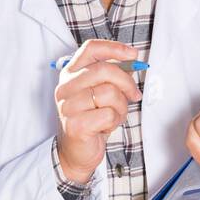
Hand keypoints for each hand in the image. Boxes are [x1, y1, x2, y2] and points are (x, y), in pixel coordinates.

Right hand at [54, 39, 142, 182]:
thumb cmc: (92, 120)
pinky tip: (106, 126)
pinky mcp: (75, 125)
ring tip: (115, 114)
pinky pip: (108, 114)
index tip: (133, 54)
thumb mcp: (102, 93)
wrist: (76, 152)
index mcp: (71, 74)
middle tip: (134, 95)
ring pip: (109, 92)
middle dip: (127, 82)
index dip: (114, 48)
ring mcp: (68, 106)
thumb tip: (133, 62)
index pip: (91, 49)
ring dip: (121, 106)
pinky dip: (115, 120)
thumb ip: (114, 76)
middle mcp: (66, 87)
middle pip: (105, 70)